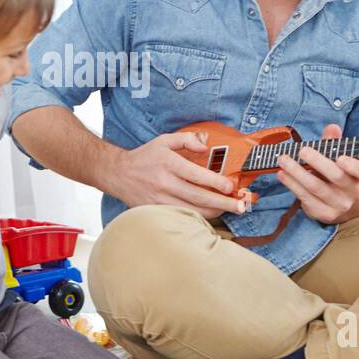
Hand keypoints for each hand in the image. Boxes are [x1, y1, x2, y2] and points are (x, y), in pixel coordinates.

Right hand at [110, 130, 251, 218]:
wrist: (118, 174)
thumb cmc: (145, 157)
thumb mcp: (164, 140)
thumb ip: (187, 139)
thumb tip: (205, 147)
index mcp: (168, 163)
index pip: (196, 175)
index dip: (216, 182)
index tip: (231, 187)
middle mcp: (164, 183)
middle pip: (198, 197)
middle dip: (223, 203)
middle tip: (241, 206)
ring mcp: (159, 200)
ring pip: (192, 211)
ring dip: (214, 213)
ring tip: (230, 211)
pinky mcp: (156, 211)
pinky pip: (181, 217)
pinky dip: (197, 218)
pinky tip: (210, 216)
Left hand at [275, 124, 358, 224]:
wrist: (342, 203)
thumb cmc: (339, 173)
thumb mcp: (340, 157)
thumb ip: (335, 143)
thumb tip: (332, 128)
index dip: (354, 166)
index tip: (341, 158)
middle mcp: (354, 192)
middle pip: (336, 176)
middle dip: (317, 162)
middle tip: (302, 150)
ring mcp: (339, 205)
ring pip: (316, 187)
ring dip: (297, 172)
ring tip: (283, 160)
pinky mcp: (324, 213)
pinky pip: (305, 197)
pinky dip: (291, 184)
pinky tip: (282, 174)